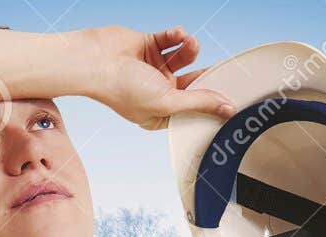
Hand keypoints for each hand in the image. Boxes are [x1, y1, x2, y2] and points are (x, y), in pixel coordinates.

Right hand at [73, 25, 234, 130]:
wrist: (96, 61)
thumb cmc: (123, 89)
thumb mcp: (168, 102)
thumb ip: (199, 103)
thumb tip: (227, 110)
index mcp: (161, 113)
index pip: (193, 109)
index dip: (210, 103)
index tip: (229, 96)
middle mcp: (158, 91)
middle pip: (193, 83)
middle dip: (205, 74)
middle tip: (222, 68)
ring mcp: (154, 68)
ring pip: (184, 58)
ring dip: (190, 49)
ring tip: (190, 43)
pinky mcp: (150, 46)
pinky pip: (171, 40)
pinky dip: (177, 36)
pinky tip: (178, 35)